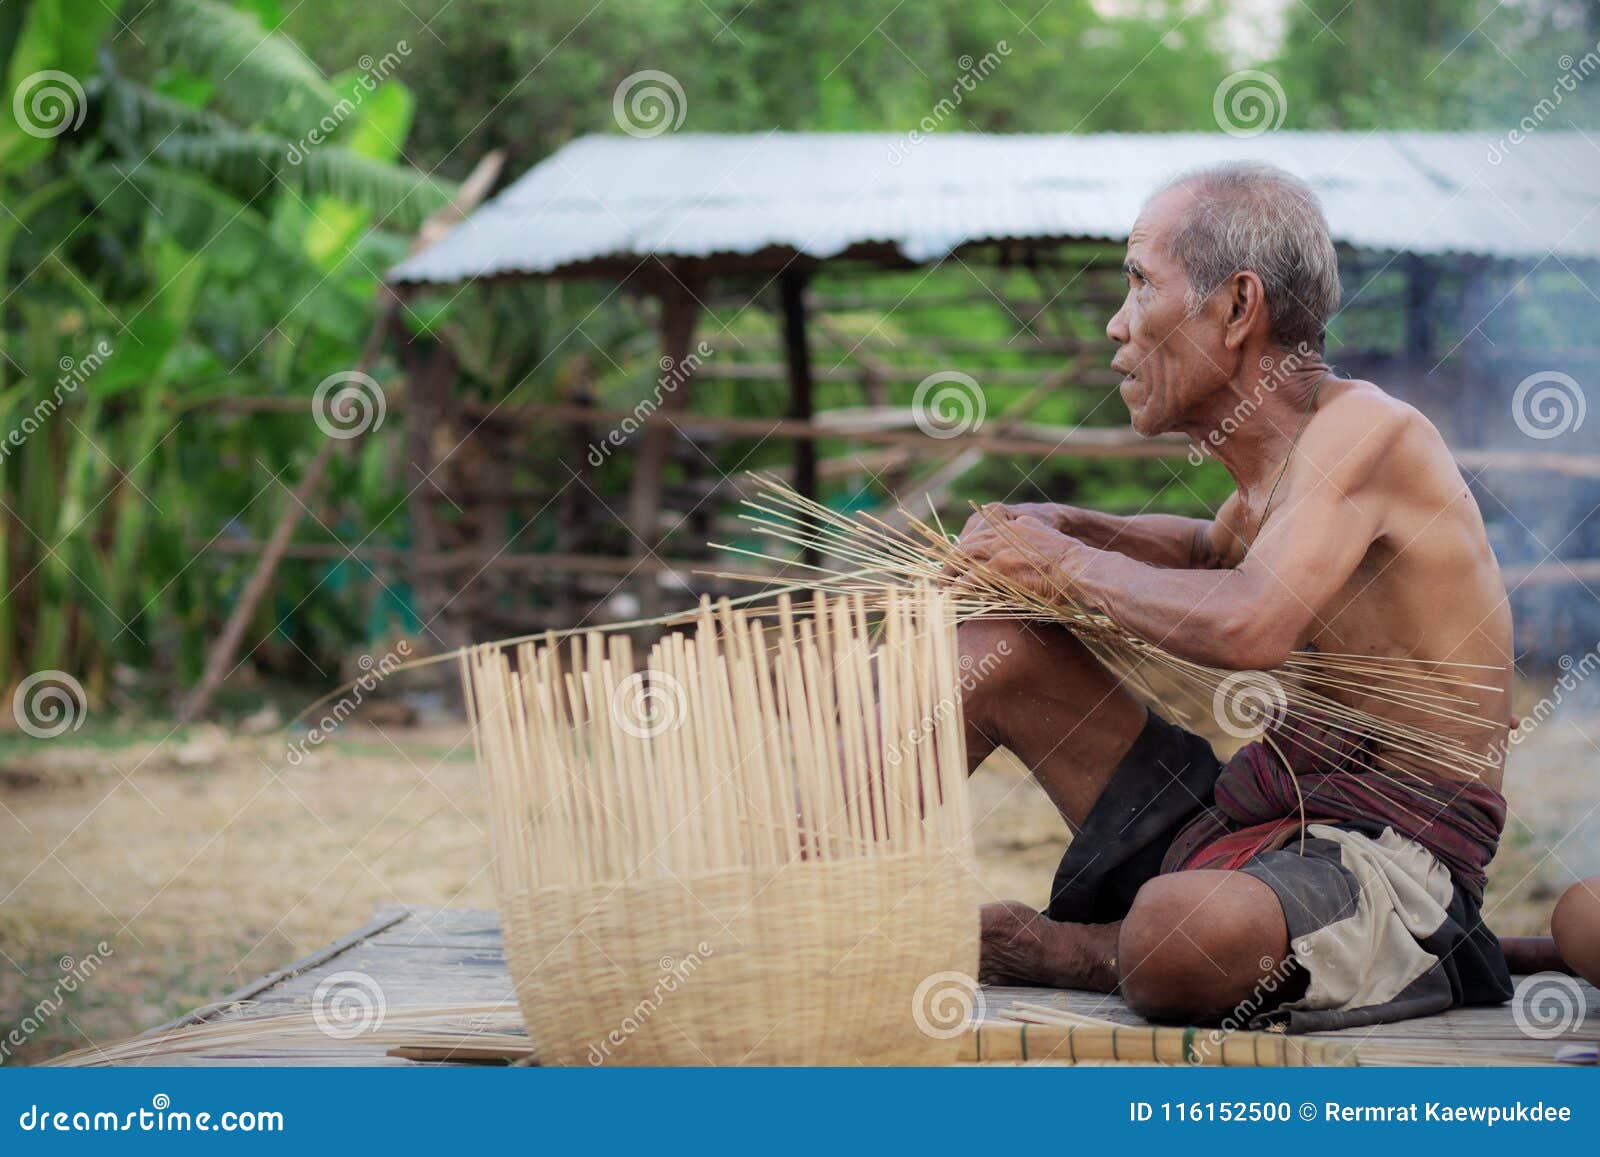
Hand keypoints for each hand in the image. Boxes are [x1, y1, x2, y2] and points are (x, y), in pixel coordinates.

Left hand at [952, 508, 1082, 602]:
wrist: (1079, 569)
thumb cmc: (1072, 563)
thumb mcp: (1048, 538)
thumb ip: (1032, 535)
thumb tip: (1025, 538)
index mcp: (1016, 526)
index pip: (983, 533)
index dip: (969, 546)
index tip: (960, 556)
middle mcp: (1004, 534)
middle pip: (968, 542)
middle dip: (953, 558)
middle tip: (944, 572)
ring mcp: (1001, 550)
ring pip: (963, 557)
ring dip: (950, 571)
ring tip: (941, 585)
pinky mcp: (999, 568)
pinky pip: (970, 578)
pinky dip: (957, 587)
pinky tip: (951, 596)